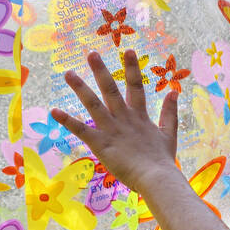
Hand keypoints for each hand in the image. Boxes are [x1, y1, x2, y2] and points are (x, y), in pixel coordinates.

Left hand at [50, 48, 178, 196]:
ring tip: (68, 73)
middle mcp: (124, 118)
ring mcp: (111, 129)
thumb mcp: (169, 134)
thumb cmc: (163, 161)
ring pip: (93, 104)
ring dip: (80, 88)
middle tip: (91, 53)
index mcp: (140, 116)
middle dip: (100, 70)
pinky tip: (54, 111)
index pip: (136, 86)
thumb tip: (174, 92)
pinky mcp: (101, 144)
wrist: (157, 178)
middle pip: (110, 89)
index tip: (128, 50)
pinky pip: (81, 130)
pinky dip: (68, 121)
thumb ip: (170, 113)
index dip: (132, 68)